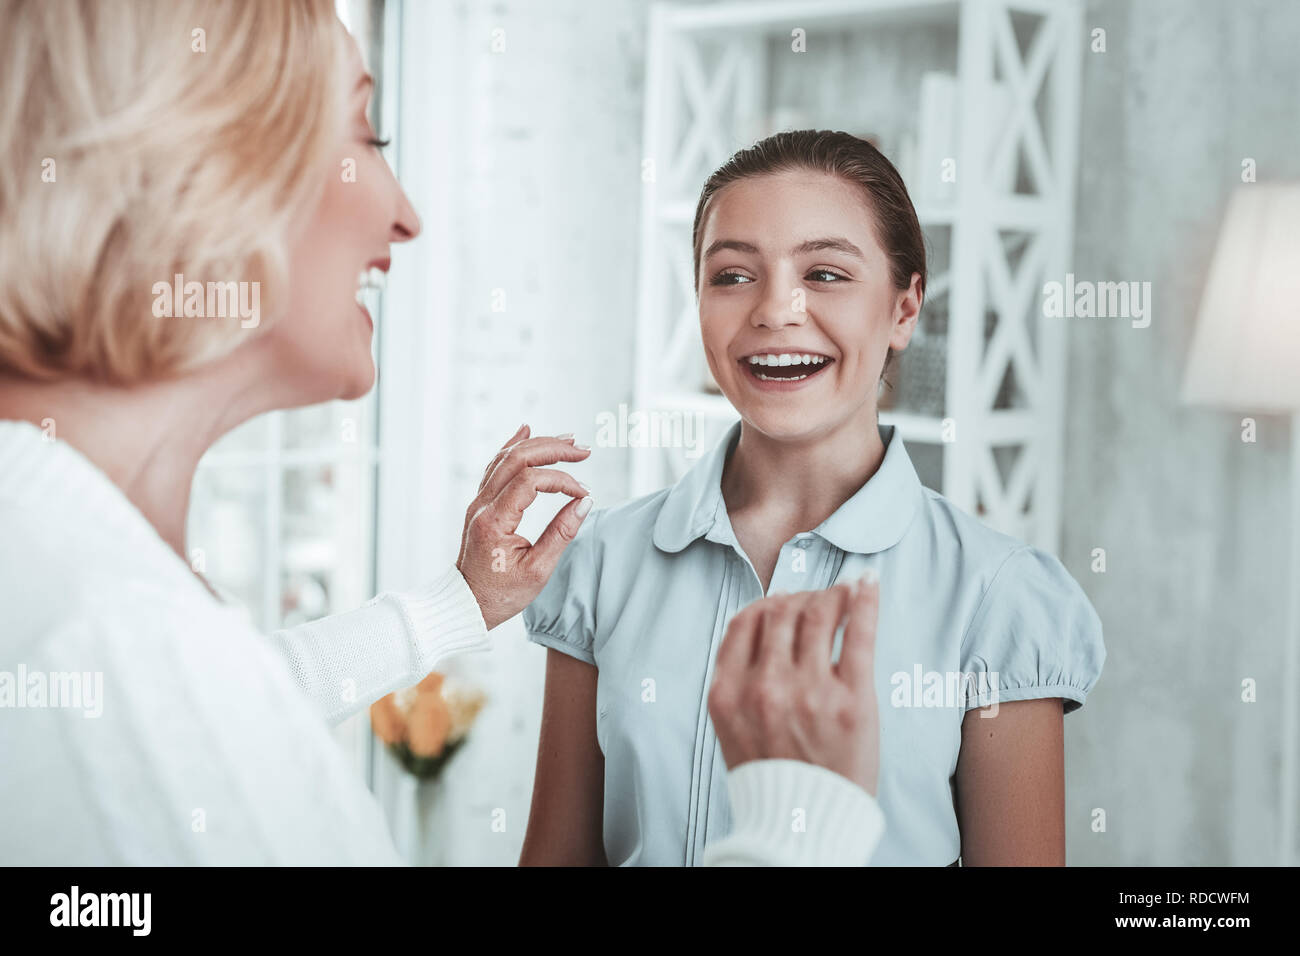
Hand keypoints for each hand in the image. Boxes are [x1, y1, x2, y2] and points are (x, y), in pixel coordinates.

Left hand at [457, 424, 592, 630]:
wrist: (466, 603)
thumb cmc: (501, 593)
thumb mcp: (538, 570)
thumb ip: (562, 533)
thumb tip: (584, 502)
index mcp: (494, 521)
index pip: (531, 481)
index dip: (561, 480)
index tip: (583, 494)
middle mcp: (482, 505)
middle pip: (517, 458)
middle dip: (553, 449)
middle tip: (583, 450)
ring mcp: (478, 502)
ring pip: (505, 457)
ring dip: (537, 444)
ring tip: (567, 440)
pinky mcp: (481, 504)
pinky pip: (495, 466)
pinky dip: (513, 446)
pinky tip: (526, 431)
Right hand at [707, 574, 881, 794]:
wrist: (803, 827)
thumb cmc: (773, 778)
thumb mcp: (734, 728)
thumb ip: (739, 680)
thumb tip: (763, 623)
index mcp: (729, 692)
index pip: (746, 621)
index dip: (768, 603)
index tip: (785, 602)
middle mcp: (765, 686)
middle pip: (782, 612)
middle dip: (802, 598)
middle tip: (819, 600)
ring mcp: (809, 692)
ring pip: (819, 614)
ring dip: (833, 595)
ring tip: (845, 592)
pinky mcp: (852, 700)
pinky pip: (858, 634)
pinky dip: (863, 600)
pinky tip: (867, 585)